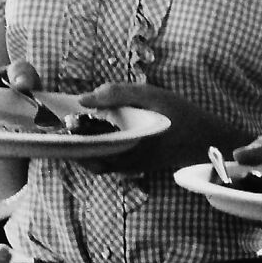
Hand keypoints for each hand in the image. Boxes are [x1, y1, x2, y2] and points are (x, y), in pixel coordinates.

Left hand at [67, 81, 228, 173]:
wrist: (207, 141)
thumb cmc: (182, 116)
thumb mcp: (152, 96)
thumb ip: (117, 94)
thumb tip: (83, 98)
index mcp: (126, 148)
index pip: (84, 149)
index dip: (66, 137)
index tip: (54, 123)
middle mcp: (125, 165)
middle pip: (85, 157)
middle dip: (70, 142)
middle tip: (58, 123)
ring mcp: (128, 168)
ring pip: (93, 161)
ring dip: (81, 145)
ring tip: (73, 124)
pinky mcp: (132, 166)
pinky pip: (105, 161)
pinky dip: (95, 148)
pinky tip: (94, 129)